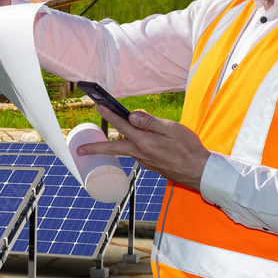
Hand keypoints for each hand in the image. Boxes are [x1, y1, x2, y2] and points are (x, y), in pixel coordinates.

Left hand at [78, 105, 210, 189]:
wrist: (198, 172)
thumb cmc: (188, 148)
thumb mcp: (171, 129)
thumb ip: (150, 122)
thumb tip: (132, 115)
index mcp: (143, 141)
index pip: (122, 125)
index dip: (110, 114)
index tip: (99, 105)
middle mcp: (140, 153)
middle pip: (112, 148)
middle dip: (94, 148)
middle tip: (79, 151)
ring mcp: (144, 160)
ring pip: (125, 150)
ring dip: (113, 145)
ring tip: (104, 139)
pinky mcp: (149, 164)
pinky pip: (135, 153)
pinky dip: (130, 147)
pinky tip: (137, 141)